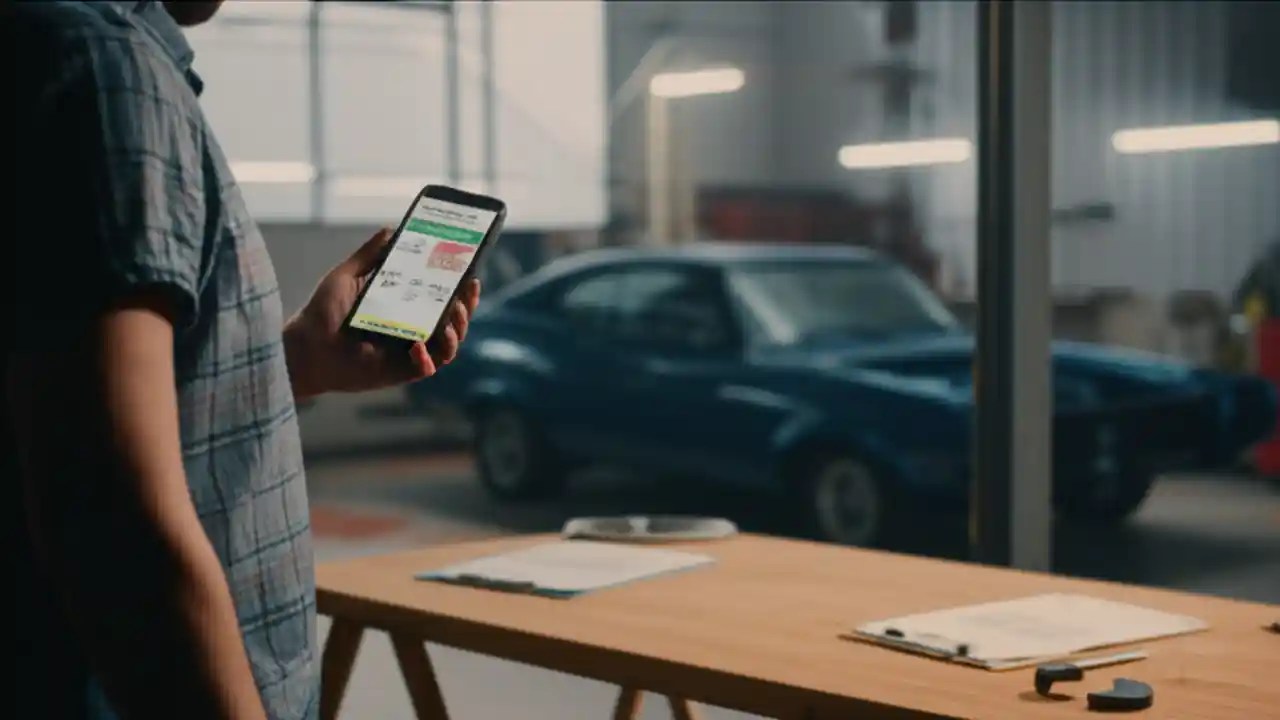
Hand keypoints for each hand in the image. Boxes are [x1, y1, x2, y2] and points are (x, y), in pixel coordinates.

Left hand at [283, 228, 480, 398]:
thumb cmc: (321, 312)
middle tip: (464, 295)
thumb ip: (370, 254)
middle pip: (453, 324)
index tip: (470, 276)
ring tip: (450, 321)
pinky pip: (426, 368)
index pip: (442, 301)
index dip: (461, 291)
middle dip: (466, 310)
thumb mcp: (347, 275)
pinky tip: (418, 346)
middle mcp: (411, 332)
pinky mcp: (399, 373)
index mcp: (404, 310)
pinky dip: (428, 358)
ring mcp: (407, 354)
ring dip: (456, 334)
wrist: (303, 346)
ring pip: (448, 348)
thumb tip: (391, 229)